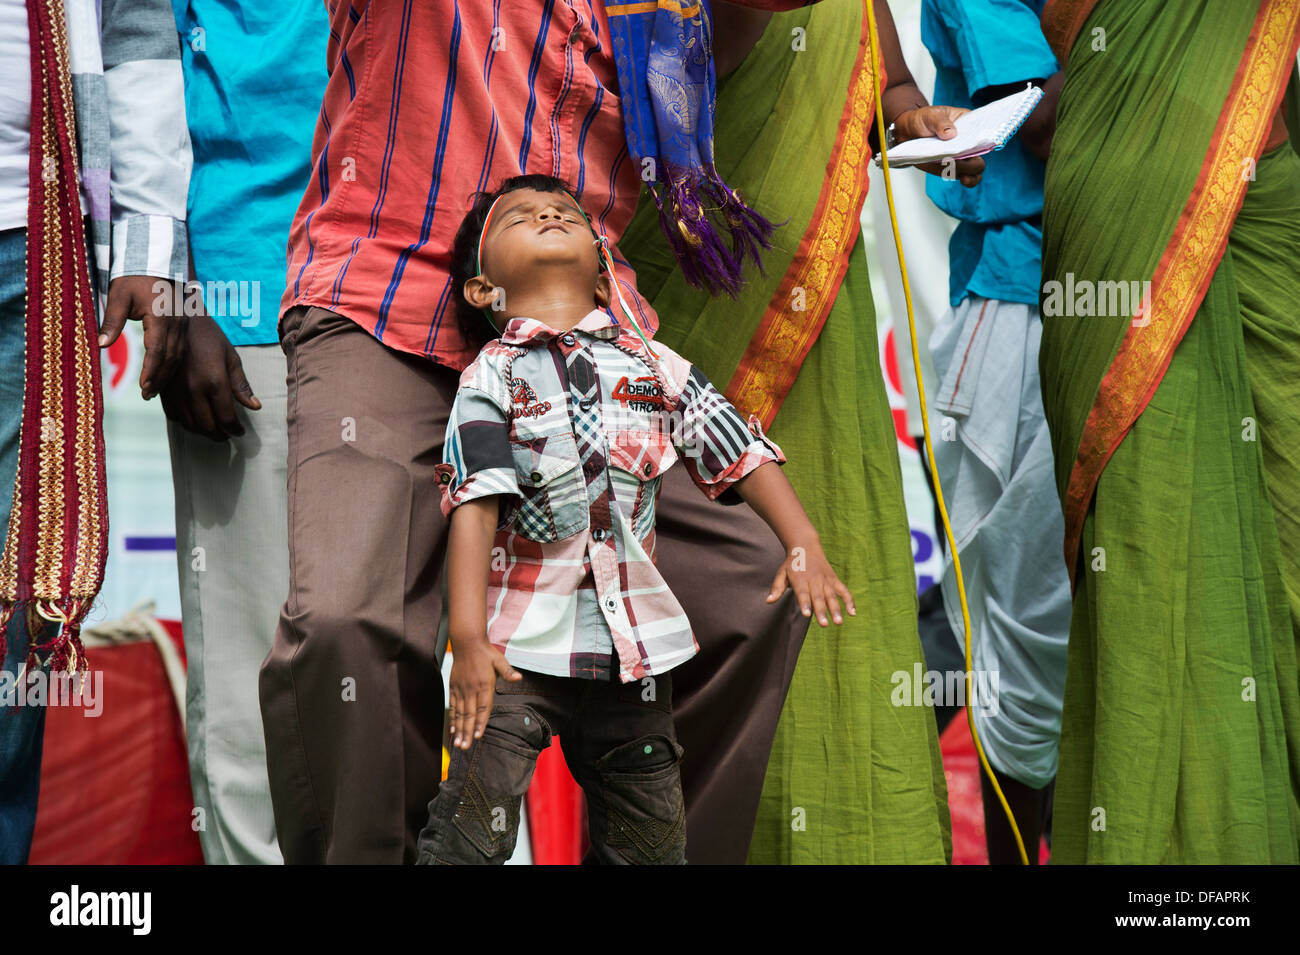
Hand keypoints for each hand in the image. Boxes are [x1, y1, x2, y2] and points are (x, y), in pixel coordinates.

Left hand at [99, 275, 189, 398]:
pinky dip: (172, 364)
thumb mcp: (119, 297)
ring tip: (154, 389)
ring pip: (178, 355)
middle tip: (147, 395)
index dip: (151, 371)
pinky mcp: (183, 324)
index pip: (158, 350)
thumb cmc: (133, 279)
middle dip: (159, 378)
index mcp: (161, 317)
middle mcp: (177, 323)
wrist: (155, 263)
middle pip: (171, 358)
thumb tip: (102, 345)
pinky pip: (180, 349)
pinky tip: (163, 373)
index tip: (143, 387)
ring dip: (167, 374)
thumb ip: (111, 321)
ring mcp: (183, 324)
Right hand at [159, 311, 260, 440]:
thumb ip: (242, 385)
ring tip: (215, 430)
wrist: (177, 320)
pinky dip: (186, 423)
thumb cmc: (210, 337)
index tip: (240, 432)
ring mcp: (176, 391)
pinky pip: (174, 416)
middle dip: (220, 435)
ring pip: (190, 424)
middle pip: (208, 426)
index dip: (235, 429)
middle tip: (228, 434)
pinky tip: (196, 420)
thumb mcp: (231, 357)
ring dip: (203, 432)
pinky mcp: (163, 389)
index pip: (227, 417)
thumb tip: (255, 406)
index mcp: (214, 381)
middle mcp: (194, 390)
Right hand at [447, 637, 520, 749]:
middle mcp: (471, 689)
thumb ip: (508, 671)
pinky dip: (452, 718)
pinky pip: (452, 706)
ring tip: (458, 743)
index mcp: (484, 684)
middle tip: (465, 747)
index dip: (481, 722)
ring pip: (460, 713)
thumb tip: (519, 678)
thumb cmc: (485, 652)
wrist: (467, 642)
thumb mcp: (499, 660)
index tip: (478, 736)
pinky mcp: (453, 688)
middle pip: (469, 715)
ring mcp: (461, 689)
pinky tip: (452, 729)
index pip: (483, 708)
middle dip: (467, 732)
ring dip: (459, 729)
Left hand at [766, 541, 855, 626]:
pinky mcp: (834, 579)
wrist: (806, 546)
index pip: (803, 593)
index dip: (805, 603)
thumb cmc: (792, 563)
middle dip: (822, 611)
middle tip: (824, 625)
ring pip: (832, 596)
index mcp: (800, 579)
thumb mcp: (782, 573)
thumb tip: (768, 601)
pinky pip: (844, 590)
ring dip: (836, 609)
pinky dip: (849, 600)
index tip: (807, 614)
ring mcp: (826, 580)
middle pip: (818, 597)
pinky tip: (852, 613)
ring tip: (839, 622)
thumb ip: (777, 588)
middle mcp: (814, 580)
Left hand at [892, 105, 984, 186]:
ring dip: (971, 174)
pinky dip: (965, 178)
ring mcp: (960, 156)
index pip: (984, 130)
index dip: (986, 138)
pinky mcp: (951, 167)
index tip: (980, 146)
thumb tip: (950, 133)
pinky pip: (962, 175)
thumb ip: (941, 122)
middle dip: (974, 161)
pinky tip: (964, 180)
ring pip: (974, 169)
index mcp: (969, 123)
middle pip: (980, 154)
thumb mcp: (931, 115)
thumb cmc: (922, 120)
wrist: (907, 133)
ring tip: (965, 177)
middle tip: (961, 162)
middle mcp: (968, 141)